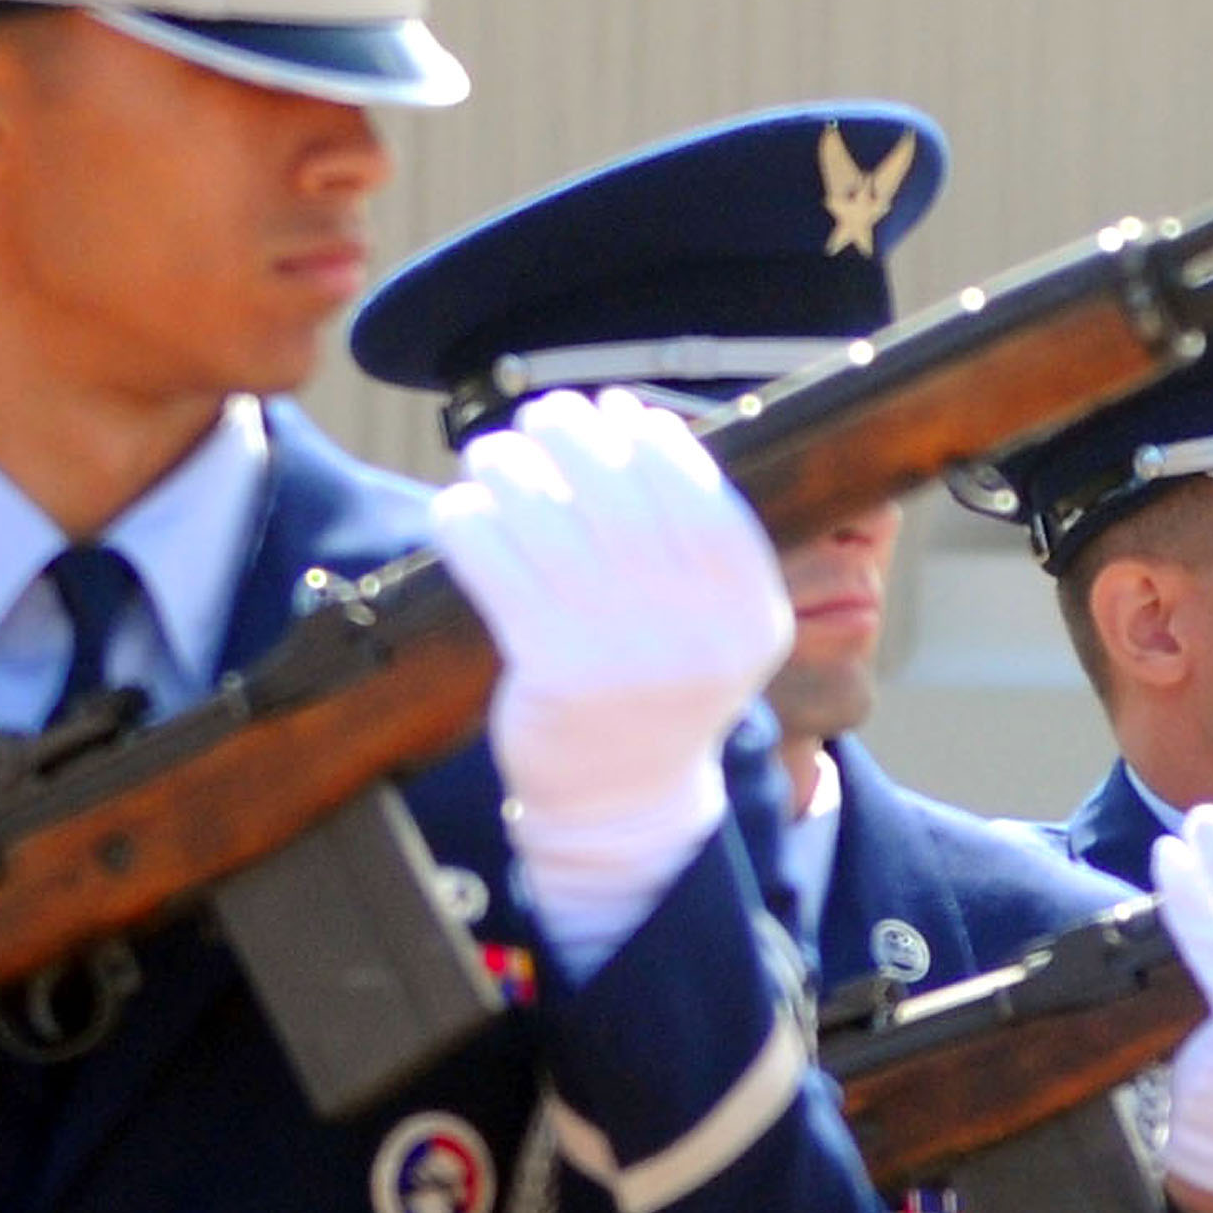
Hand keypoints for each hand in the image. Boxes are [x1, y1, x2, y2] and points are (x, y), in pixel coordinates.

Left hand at [437, 389, 791, 966]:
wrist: (622, 799)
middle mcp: (696, 632)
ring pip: (547, 512)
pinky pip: (492, 559)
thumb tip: (627, 414)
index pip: (704, 496)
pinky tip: (463, 512)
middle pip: (623, 491)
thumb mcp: (713, 621)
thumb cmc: (656, 686)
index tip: (617, 414)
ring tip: (494, 458)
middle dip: (573, 436)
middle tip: (543, 421)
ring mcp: (625, 653)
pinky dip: (466, 519)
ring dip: (509, 465)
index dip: (655, 440)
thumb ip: (688, 532)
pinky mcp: (552, 670)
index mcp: (749, 615)